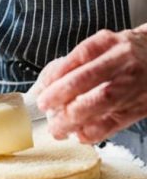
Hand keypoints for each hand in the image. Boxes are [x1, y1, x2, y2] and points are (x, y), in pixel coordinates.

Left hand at [35, 26, 146, 143]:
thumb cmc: (126, 53)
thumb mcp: (103, 45)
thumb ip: (76, 61)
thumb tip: (45, 84)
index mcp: (110, 43)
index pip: (80, 56)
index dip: (57, 74)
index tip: (42, 89)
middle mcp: (123, 62)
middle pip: (89, 79)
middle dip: (61, 97)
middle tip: (44, 108)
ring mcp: (134, 84)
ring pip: (101, 102)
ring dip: (73, 118)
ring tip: (56, 129)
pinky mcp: (141, 106)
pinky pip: (116, 122)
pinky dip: (94, 131)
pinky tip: (79, 134)